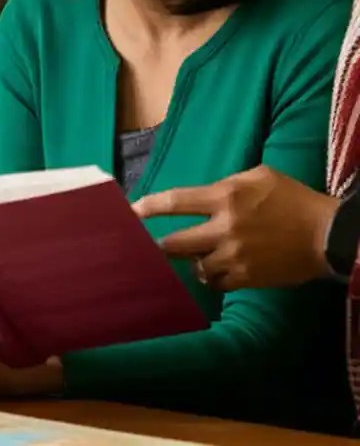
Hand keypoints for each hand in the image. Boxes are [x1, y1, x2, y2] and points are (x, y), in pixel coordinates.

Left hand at [132, 165, 338, 289]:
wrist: (328, 235)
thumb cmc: (294, 200)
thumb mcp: (260, 176)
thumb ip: (226, 184)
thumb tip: (200, 196)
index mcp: (226, 197)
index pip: (175, 201)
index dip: (148, 207)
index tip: (131, 212)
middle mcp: (225, 228)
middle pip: (174, 243)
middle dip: (160, 246)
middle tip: (152, 246)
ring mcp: (235, 256)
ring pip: (194, 266)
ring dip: (192, 262)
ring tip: (195, 256)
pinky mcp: (246, 278)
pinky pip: (215, 283)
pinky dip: (212, 277)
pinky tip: (216, 270)